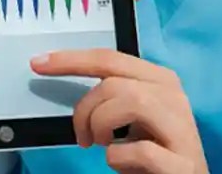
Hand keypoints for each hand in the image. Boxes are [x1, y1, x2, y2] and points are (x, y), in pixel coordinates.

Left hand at [30, 50, 206, 173]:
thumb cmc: (156, 153)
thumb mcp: (133, 119)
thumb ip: (113, 98)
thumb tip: (77, 94)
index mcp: (160, 81)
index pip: (109, 59)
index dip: (71, 59)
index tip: (38, 63)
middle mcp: (174, 98)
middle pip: (113, 83)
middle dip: (85, 110)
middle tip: (82, 137)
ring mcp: (182, 129)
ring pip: (131, 100)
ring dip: (102, 126)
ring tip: (103, 146)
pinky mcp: (183, 163)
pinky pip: (139, 150)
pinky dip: (118, 159)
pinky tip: (125, 165)